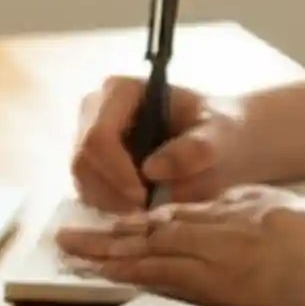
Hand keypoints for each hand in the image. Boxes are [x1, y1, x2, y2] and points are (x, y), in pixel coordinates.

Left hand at [55, 185, 304, 305]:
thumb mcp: (286, 215)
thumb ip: (254, 214)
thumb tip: (232, 221)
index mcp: (238, 207)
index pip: (178, 214)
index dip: (141, 221)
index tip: (116, 225)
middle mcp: (220, 225)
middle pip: (153, 227)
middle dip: (110, 233)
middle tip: (73, 236)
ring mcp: (218, 252)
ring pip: (151, 247)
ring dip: (108, 251)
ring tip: (73, 252)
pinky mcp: (221, 281)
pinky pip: (166, 275)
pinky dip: (133, 271)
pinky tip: (108, 273)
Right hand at [70, 76, 249, 212]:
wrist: (222, 143)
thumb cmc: (221, 132)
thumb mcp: (220, 136)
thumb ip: (195, 148)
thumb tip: (152, 170)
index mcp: (121, 91)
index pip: (100, 136)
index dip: (117, 172)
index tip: (145, 199)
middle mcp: (96, 109)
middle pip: (83, 159)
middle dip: (112, 192)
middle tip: (146, 213)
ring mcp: (89, 136)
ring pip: (82, 179)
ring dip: (110, 204)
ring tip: (147, 213)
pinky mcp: (92, 163)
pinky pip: (87, 191)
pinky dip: (109, 208)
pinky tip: (139, 212)